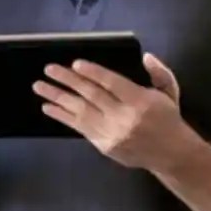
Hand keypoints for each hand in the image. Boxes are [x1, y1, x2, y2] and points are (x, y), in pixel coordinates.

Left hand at [34, 53, 185, 170]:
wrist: (170, 154)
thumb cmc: (167, 118)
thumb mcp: (170, 91)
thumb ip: (160, 72)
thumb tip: (145, 56)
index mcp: (140, 101)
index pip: (112, 84)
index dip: (93, 73)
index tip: (75, 64)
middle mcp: (123, 117)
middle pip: (91, 95)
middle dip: (68, 80)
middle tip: (49, 69)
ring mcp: (111, 133)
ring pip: (80, 112)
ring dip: (57, 98)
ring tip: (39, 87)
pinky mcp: (103, 145)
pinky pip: (79, 128)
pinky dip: (62, 117)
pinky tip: (48, 107)